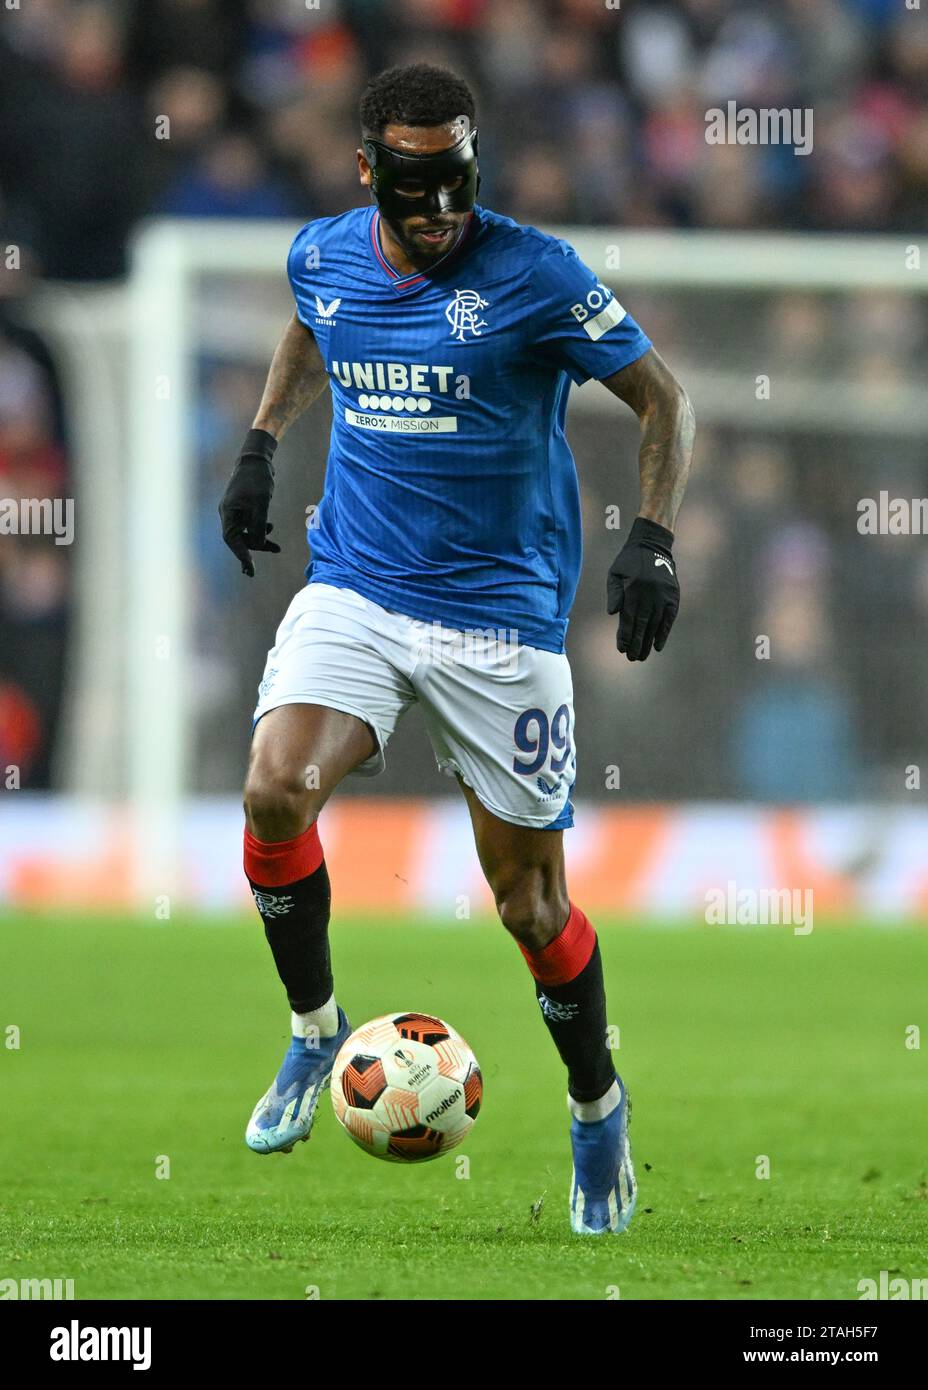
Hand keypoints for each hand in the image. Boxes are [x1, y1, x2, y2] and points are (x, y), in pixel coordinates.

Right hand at [219, 429, 280, 576]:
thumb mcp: (261, 505)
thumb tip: (258, 546)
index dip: (241, 556)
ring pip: (245, 533)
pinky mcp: (243, 507)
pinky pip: (249, 524)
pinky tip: (270, 528)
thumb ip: (258, 527)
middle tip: (257, 569)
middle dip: (252, 551)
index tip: (250, 570)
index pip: (232, 540)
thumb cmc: (257, 480)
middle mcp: (228, 513)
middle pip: (238, 540)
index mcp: (229, 513)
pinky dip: (260, 529)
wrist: (257, 460)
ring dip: (259, 541)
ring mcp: (235, 510)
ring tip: (276, 547)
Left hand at [607, 516, 678, 660]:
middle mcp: (649, 595)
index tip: (622, 649)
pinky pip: (669, 619)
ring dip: (648, 642)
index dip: (625, 635)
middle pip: (642, 625)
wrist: (653, 545)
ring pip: (655, 625)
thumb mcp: (615, 573)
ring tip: (642, 656)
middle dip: (636, 643)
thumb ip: (614, 593)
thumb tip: (612, 613)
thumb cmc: (629, 561)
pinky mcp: (673, 597)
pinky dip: (664, 633)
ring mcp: (663, 597)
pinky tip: (658, 646)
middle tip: (632, 658)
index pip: (628, 618)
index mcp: (633, 589)